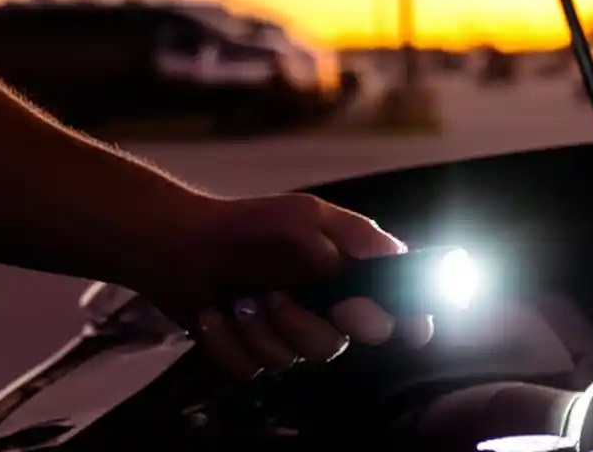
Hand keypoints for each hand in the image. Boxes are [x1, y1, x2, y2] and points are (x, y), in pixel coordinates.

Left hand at [147, 193, 433, 378]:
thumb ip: (351, 256)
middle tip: (276, 294)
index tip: (412, 332)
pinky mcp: (256, 350)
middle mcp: (329, 301)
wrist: (179, 245)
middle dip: (303, 321)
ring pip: (296, 358)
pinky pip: (253, 368)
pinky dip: (228, 341)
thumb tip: (379, 295)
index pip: (400, 298)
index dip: (412, 318)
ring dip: (259, 328)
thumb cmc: (248, 227)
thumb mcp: (307, 223)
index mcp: (352, 266)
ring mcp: (292, 329)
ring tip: (239, 297)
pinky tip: (216, 314)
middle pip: (345, 340)